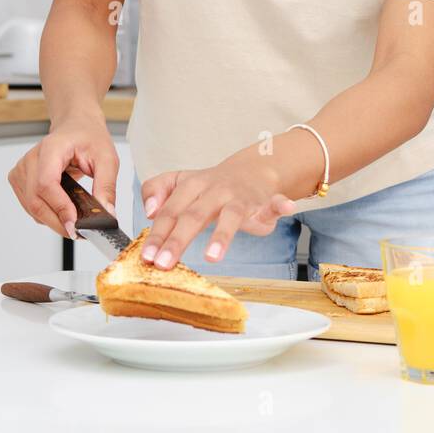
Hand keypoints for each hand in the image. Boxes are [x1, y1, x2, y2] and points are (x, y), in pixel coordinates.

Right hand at [8, 111, 119, 238]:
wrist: (76, 126)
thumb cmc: (88, 137)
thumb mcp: (107, 158)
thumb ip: (107, 186)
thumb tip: (107, 214)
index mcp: (51, 148)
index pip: (46, 183)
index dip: (59, 207)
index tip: (76, 224)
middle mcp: (31, 159)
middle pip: (36, 201)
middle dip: (59, 222)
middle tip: (81, 232)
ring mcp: (22, 171)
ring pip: (32, 208)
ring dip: (53, 220)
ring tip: (75, 220)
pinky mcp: (20, 181)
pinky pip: (31, 207)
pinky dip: (47, 215)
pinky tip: (63, 210)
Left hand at [139, 148, 305, 269]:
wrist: (252, 169)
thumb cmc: (211, 185)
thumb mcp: (180, 181)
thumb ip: (157, 190)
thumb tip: (147, 210)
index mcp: (192, 186)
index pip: (170, 210)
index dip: (158, 233)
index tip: (147, 256)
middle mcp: (215, 190)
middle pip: (194, 215)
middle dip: (177, 240)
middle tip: (164, 263)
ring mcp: (241, 197)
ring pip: (232, 215)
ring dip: (222, 236)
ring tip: (212, 256)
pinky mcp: (266, 201)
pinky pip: (275, 203)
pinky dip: (281, 205)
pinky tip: (286, 208)